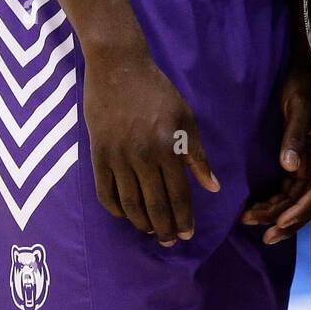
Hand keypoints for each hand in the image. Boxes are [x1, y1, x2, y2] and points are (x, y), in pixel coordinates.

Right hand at [84, 45, 219, 245]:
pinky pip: (105, 191)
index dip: (184, 217)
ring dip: (140, 223)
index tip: (187, 235)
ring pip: (129, 203)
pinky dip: (114, 209)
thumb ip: (198, 155)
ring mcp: (117, 156)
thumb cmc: (158, 91)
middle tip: (168, 242)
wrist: (118, 67)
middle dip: (164, 228)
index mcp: (169, 146)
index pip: (179, 193)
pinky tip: (124, 215)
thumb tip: (212, 187)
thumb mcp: (186, 118)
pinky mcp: (98, 154)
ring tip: (149, 231)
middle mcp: (143, 156)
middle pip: (154, 204)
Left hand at [240, 61, 310, 243]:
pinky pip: (291, 188)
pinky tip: (257, 207)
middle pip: (308, 201)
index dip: (300, 210)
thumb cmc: (305, 84)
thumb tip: (290, 167)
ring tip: (250, 220)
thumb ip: (295, 136)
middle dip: (286, 220)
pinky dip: (276, 200)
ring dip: (277, 212)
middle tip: (263, 235)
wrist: (307, 68)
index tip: (279, 223)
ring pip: (297, 197)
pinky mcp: (302, 159)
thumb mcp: (299, 106)